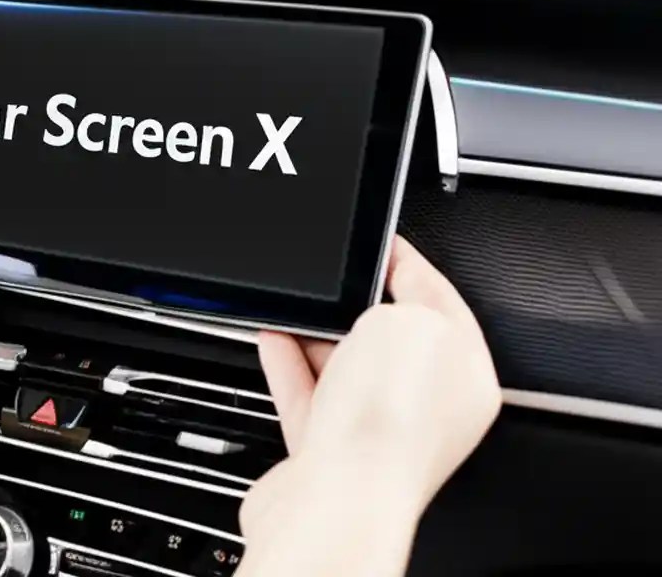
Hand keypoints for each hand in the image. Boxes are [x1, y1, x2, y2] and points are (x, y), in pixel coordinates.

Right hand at [236, 237, 499, 573]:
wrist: (336, 499)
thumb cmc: (388, 424)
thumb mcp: (411, 320)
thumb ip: (403, 294)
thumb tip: (383, 291)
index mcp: (466, 377)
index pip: (442, 302)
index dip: (409, 264)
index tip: (382, 241)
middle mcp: (427, 410)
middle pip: (391, 338)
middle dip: (359, 304)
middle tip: (336, 276)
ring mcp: (375, 431)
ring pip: (346, 368)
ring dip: (318, 333)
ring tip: (295, 304)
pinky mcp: (328, 450)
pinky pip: (309, 395)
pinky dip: (290, 364)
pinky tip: (274, 337)